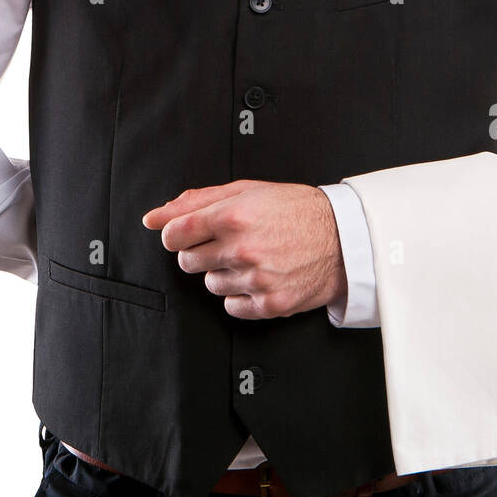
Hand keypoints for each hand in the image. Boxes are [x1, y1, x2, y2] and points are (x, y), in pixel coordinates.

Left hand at [141, 179, 346, 319]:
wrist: (342, 238)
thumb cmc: (294, 209)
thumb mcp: (246, 190)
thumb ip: (196, 200)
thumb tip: (154, 217)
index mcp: (233, 215)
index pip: (175, 234)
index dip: (176, 234)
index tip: (187, 234)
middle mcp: (242, 249)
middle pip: (188, 262)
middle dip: (201, 252)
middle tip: (228, 242)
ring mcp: (255, 279)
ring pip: (210, 285)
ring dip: (223, 273)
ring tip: (251, 257)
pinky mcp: (268, 304)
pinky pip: (231, 306)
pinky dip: (240, 294)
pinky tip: (259, 276)